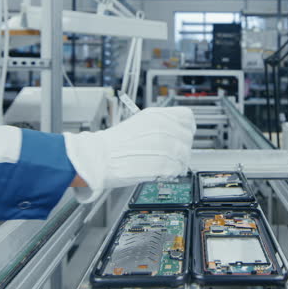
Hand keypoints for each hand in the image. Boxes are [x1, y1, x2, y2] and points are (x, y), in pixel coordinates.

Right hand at [64, 107, 195, 202]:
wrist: (99, 158)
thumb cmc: (114, 144)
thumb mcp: (140, 123)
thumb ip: (161, 125)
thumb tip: (175, 131)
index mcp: (158, 115)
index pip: (188, 117)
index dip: (187, 127)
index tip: (183, 135)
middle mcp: (164, 128)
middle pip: (188, 138)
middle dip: (182, 147)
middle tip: (171, 154)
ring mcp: (165, 147)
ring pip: (185, 156)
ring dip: (177, 162)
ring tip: (164, 165)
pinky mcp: (163, 164)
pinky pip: (177, 170)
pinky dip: (171, 173)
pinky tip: (160, 172)